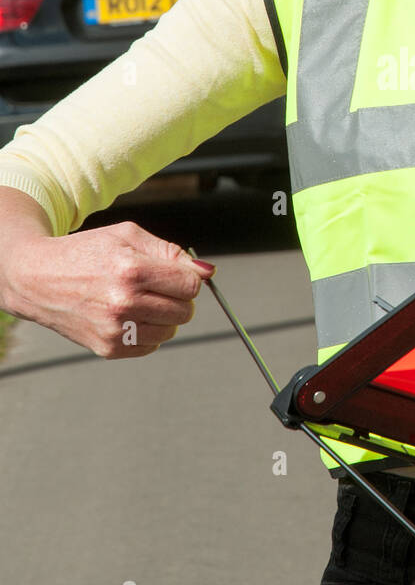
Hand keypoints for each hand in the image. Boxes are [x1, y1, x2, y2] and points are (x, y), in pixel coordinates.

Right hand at [3, 220, 212, 358]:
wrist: (38, 278)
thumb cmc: (87, 252)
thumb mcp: (129, 235)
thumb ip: (172, 252)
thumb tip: (207, 272)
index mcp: (132, 270)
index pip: (191, 286)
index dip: (188, 278)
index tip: (175, 274)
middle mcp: (124, 303)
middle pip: (185, 310)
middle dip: (178, 297)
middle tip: (155, 286)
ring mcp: (115, 330)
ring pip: (171, 331)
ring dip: (164, 316)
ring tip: (139, 300)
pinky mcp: (108, 349)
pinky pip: (151, 346)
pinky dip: (147, 332)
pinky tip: (127, 315)